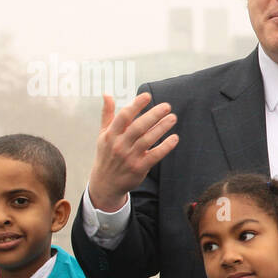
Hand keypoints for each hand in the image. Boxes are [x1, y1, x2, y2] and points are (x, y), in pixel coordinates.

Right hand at [88, 93, 178, 211]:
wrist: (106, 183)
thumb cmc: (107, 154)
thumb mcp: (103, 134)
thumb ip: (107, 114)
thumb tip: (107, 94)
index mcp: (110, 134)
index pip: (124, 116)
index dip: (136, 105)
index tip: (147, 95)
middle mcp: (119, 145)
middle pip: (138, 127)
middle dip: (153, 115)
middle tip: (167, 106)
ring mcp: (129, 157)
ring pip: (148, 139)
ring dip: (162, 127)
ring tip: (173, 117)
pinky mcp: (139, 168)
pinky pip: (155, 155)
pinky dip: (165, 146)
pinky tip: (174, 138)